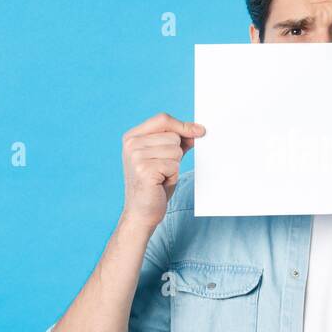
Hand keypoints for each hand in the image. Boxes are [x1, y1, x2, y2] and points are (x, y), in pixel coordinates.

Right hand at [120, 112, 204, 230]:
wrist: (142, 212)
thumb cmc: (155, 185)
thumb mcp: (165, 158)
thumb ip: (177, 142)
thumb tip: (197, 130)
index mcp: (132, 136)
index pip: (163, 119)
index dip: (183, 125)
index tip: (200, 131)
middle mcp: (131, 143)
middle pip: (173, 136)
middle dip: (176, 154)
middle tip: (163, 170)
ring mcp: (136, 156)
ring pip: (175, 150)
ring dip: (174, 166)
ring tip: (161, 177)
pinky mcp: (144, 169)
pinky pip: (173, 164)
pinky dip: (172, 176)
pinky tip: (160, 183)